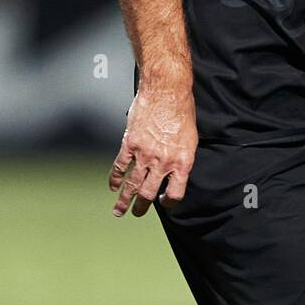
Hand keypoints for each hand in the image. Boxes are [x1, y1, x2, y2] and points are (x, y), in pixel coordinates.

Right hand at [109, 81, 197, 217]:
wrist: (167, 91)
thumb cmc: (182, 110)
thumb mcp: (191, 138)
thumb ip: (181, 157)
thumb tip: (174, 171)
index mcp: (182, 162)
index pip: (176, 193)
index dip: (169, 201)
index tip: (163, 202)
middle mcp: (163, 162)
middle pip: (149, 193)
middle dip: (142, 207)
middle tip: (137, 214)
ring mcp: (145, 154)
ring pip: (132, 184)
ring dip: (125, 200)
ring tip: (119, 211)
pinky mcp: (130, 144)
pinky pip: (120, 166)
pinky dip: (115, 178)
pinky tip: (113, 187)